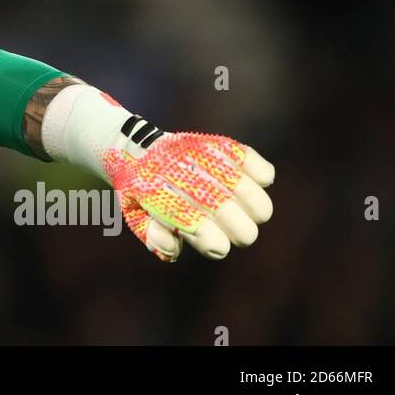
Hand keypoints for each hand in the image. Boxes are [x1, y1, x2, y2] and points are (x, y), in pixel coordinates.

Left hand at [103, 132, 274, 261]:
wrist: (137, 148)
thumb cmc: (140, 191)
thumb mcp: (134, 215)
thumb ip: (154, 238)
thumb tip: (175, 249)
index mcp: (162, 200)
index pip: (208, 236)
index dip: (216, 245)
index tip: (213, 243)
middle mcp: (188, 180)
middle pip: (243, 228)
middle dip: (240, 233)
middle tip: (230, 227)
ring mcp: (206, 160)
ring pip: (258, 202)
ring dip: (255, 210)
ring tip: (242, 208)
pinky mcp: (223, 145)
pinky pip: (260, 168)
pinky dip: (260, 177)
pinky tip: (247, 182)